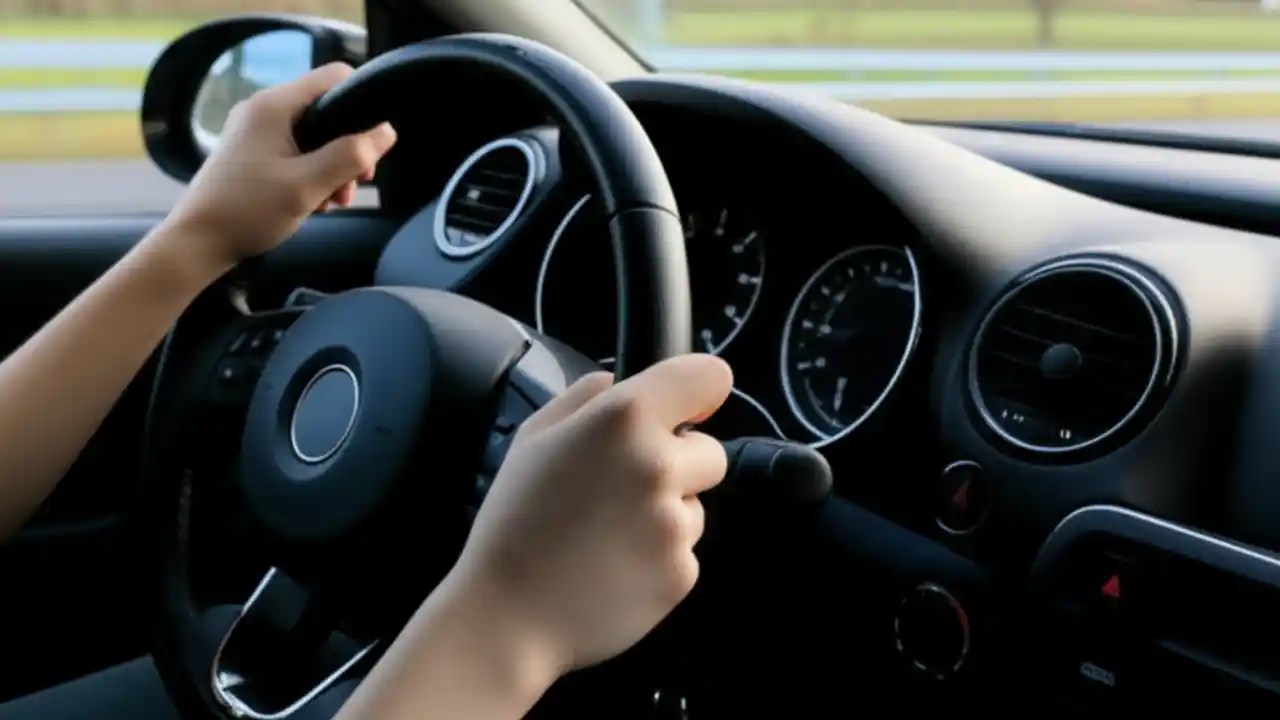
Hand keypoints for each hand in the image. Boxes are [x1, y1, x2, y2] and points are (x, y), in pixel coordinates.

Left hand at [169, 62, 397, 270]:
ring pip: (314, 136)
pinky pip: (296, 151)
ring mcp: (256, 131)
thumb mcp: (308, 185)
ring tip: (333, 200)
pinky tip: (313, 201)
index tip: (370, 147)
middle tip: (354, 185)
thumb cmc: (248, 211)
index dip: (362, 104)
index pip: (335, 77)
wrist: (198, 242)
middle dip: (348, 148)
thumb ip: (351, 156)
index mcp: (274, 105)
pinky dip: (312, 173)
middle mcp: (264, 109)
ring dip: (333, 167)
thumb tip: (387, 131)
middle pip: (327, 111)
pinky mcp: (252, 153)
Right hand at [450, 354, 733, 674]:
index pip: (707, 377)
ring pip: (696, 505)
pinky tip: (612, 564)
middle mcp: (658, 466)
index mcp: (623, 420)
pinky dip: (658, 557)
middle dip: (679, 463)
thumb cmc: (513, 525)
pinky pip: (685, 551)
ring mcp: (674, 524)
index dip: (698, 390)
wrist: (507, 615)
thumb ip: (584, 395)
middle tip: (622, 486)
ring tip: (606, 532)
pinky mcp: (682, 573)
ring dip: (665, 513)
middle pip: (710, 451)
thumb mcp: (532, 438)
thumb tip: (619, 381)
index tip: (688, 407)